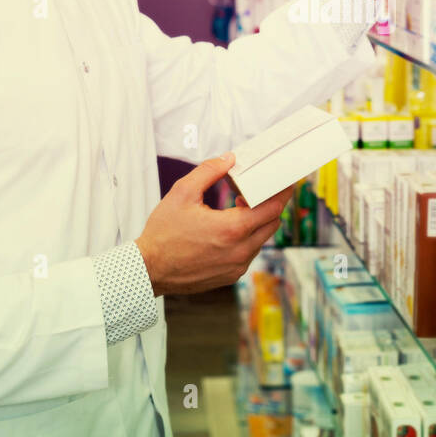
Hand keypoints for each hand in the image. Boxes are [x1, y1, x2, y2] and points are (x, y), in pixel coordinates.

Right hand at [135, 153, 292, 295]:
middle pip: (271, 224)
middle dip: (269, 205)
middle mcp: (240, 251)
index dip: (283, 193)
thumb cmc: (162, 233)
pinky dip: (245, 239)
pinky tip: (227, 230)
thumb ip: (208, 172)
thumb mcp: (182, 193)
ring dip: (256, 222)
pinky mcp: (230, 277)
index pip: (272, 208)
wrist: (148, 270)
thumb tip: (229, 159)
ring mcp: (236, 266)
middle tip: (255, 192)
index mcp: (233, 229)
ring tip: (237, 208)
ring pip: (260, 240)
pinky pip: (248, 254)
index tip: (287, 182)